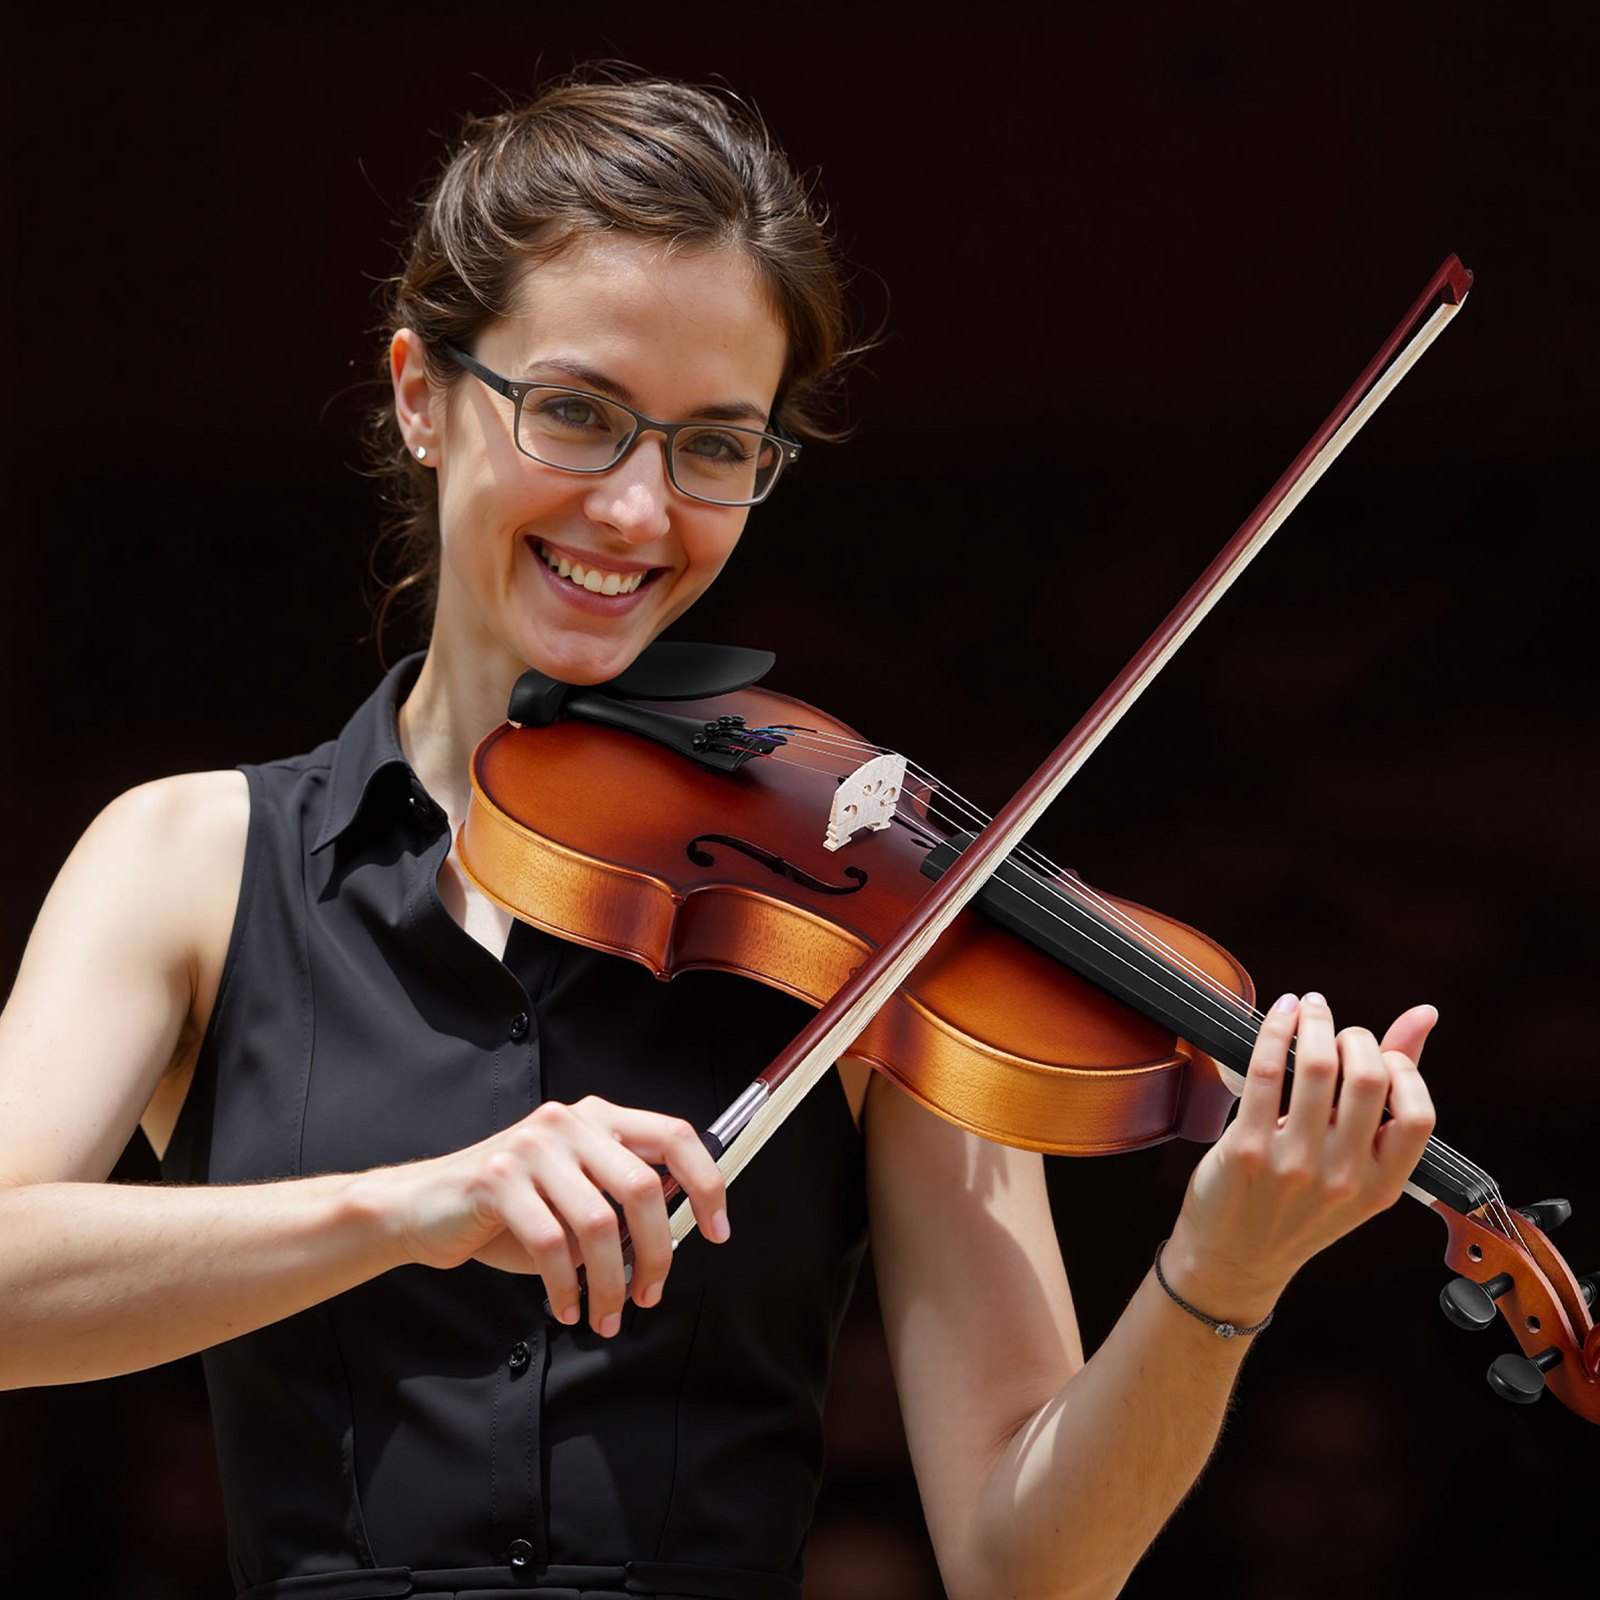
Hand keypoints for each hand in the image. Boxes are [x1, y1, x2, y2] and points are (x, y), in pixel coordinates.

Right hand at [376, 1095, 729, 1335]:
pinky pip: (551, 1245)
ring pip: (599, 1225)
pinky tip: (566, 1307)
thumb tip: (677, 1235)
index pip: (675, 1135)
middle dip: (658, 1254)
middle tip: (650, 1295)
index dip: (706, 1184)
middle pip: (644, 1188)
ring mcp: (533, 1147)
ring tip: (606, 1314)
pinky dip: (566, 1287)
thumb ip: (622, 1202)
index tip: (716, 1231)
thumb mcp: (576, 1194)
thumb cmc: (510, 1210)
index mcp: (599, 1118)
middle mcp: (570, 1122)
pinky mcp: (498, 1179)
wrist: (425, 1208)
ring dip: (610, 1283)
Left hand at [1168, 992, 1437, 1317]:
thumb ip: (1390, 1093)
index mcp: (1382, 1186)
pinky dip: (1274, 1031)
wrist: (1236, 1259)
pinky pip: (1266, 1072)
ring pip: (1317, 1068)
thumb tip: (1424, 1015)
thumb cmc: (1299, 1207)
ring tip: (1309, 1008)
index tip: (1379, 1052)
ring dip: (1314, 1022)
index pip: (1420, 1115)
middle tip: (1336, 1028)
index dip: (1404, 1069)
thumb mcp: (1357, 1167)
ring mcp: (1294, 1164)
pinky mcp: (1246, 1148)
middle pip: (1369, 1079)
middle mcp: (1344, 1178)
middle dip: (1355, 1036)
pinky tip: (1280, 1015)